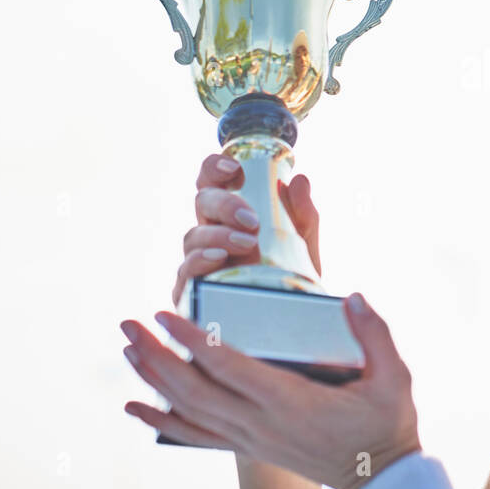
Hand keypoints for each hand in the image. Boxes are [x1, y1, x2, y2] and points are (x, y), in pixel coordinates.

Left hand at [120, 294, 422, 488]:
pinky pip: (195, 436)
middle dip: (156, 355)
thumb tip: (355, 295)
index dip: (192, 340)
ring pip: (189, 411)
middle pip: (194, 389)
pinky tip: (135, 406)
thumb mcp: (394, 377)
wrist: (381, 477)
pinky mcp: (250, 448)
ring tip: (129, 350)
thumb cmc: (388, 423)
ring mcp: (251, 439)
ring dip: (154, 380)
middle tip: (128, 324)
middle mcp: (261, 423)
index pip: (227, 367)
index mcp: (290, 401)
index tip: (164, 313)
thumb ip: (374, 334)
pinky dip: (161, 421)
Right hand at [173, 153, 321, 304]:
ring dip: (217, 235)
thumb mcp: (304, 243)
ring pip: (193, 237)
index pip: (212, 181)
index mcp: (230, 213)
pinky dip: (199, 262)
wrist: (291, 321)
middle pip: (202, 203)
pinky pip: (185, 272)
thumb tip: (300, 181)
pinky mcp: (191, 291)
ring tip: (246, 243)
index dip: (215, 168)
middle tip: (250, 219)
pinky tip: (218, 258)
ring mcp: (197, 260)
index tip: (235, 168)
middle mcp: (209, 232)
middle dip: (224, 204)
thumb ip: (304, 214)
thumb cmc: (290, 275)